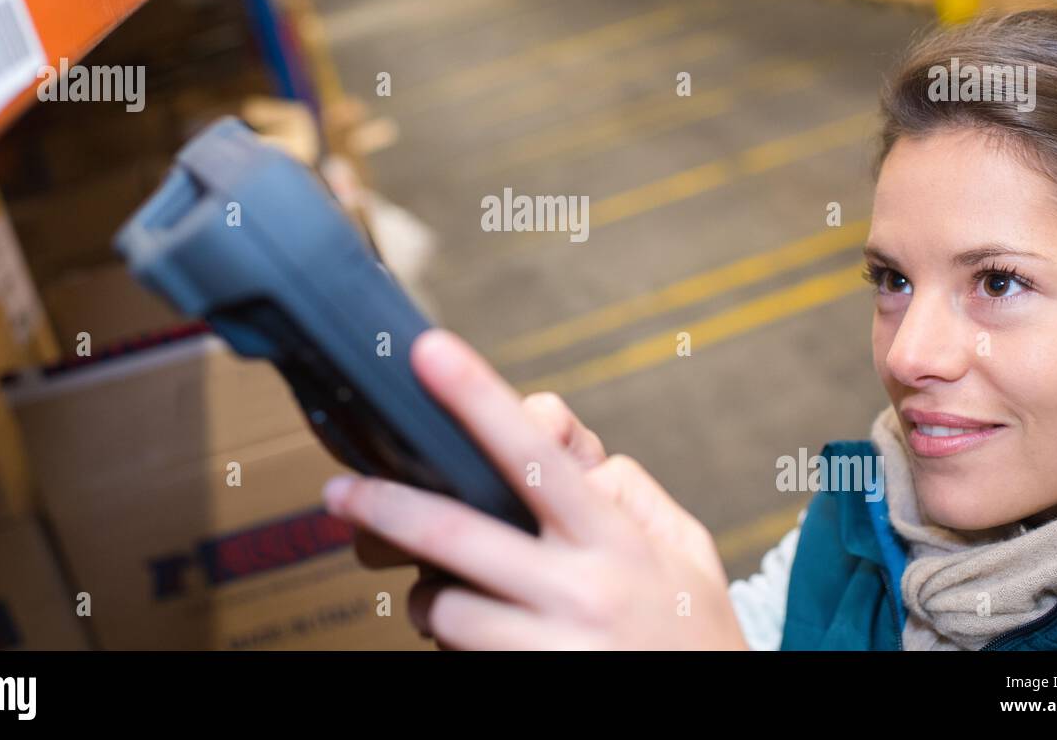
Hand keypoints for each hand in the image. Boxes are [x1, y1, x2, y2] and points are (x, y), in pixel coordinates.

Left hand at [323, 329, 747, 649]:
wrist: (717, 722)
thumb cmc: (695, 632)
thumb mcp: (683, 548)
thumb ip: (628, 490)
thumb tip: (564, 443)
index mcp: (615, 539)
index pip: (536, 455)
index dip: (479, 398)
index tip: (430, 353)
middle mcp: (579, 591)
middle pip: (456, 534)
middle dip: (385, 505)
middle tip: (338, 490)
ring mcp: (551, 647)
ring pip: (444, 607)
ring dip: (429, 597)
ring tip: (447, 596)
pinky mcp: (528, 685)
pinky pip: (457, 656)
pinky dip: (454, 642)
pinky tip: (481, 639)